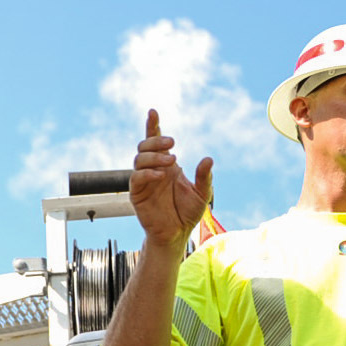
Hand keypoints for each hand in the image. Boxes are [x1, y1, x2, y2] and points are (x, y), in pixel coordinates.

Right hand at [130, 109, 213, 248]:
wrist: (177, 234)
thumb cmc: (188, 213)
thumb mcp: (202, 193)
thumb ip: (204, 177)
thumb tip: (208, 159)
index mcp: (166, 165)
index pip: (155, 141)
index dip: (152, 126)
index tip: (153, 112)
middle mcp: (153, 169)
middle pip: (145, 146)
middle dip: (156, 141)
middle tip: (173, 144)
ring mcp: (144, 181)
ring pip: (139, 159)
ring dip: (154, 156)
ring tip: (172, 161)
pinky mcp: (137, 194)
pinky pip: (137, 178)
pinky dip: (147, 173)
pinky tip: (161, 175)